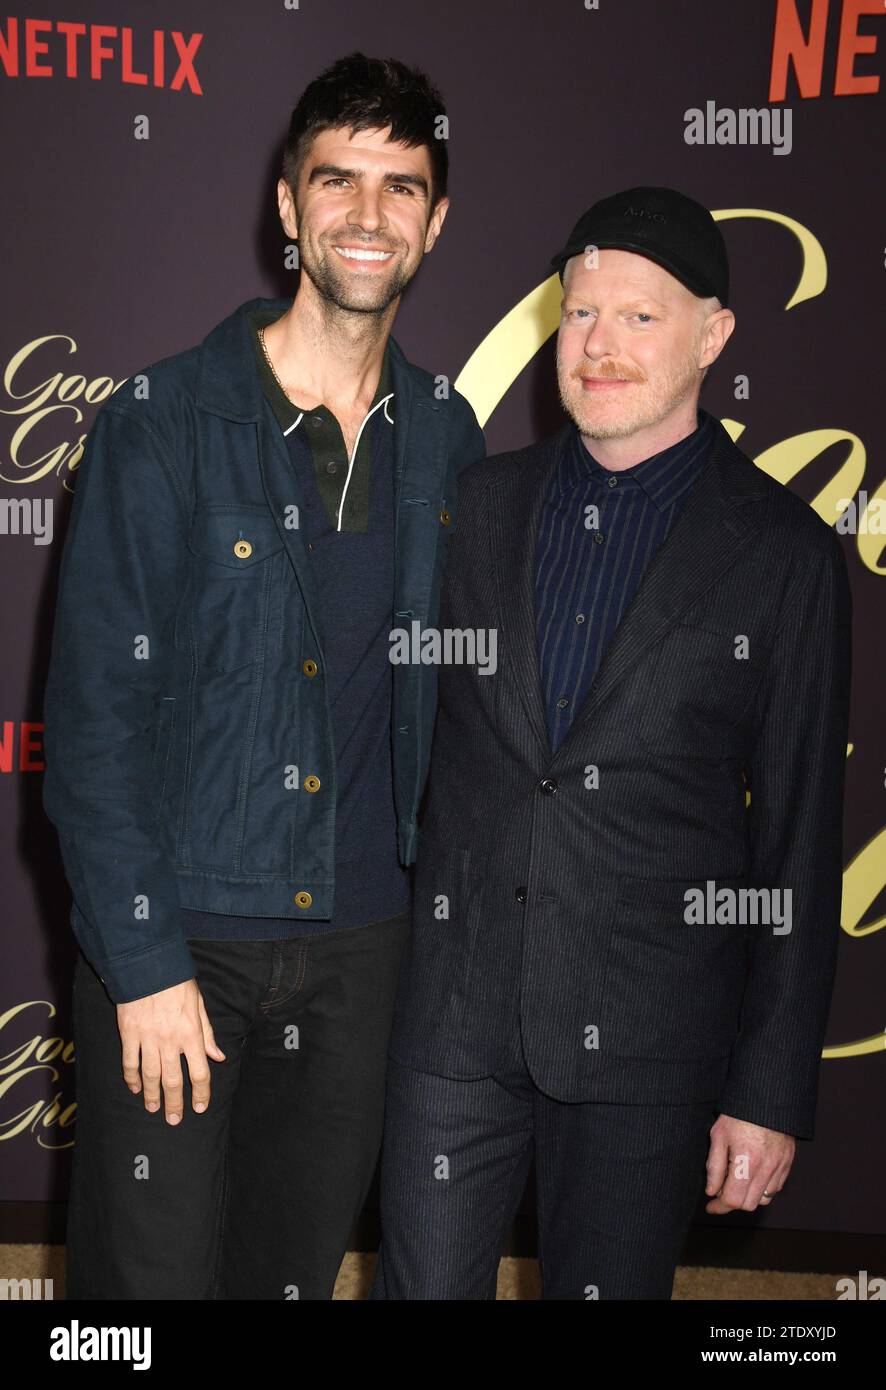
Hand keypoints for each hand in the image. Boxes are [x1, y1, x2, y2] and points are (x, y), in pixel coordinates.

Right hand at [116, 978, 225, 1124]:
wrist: (148, 966)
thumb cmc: (177, 983)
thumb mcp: (199, 1005)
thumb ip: (207, 1033)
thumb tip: (218, 1057)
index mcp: (191, 1034)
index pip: (199, 1072)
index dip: (201, 1093)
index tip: (199, 1107)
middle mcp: (170, 1041)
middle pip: (173, 1080)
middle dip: (174, 1103)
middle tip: (174, 1120)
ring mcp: (148, 1039)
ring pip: (150, 1076)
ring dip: (152, 1096)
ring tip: (153, 1109)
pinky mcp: (129, 1034)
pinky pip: (130, 1062)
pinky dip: (132, 1078)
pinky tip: (135, 1088)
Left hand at [704, 1113, 794, 1212]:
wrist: (766, 1097)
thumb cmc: (739, 1113)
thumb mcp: (718, 1135)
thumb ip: (715, 1167)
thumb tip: (712, 1191)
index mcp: (746, 1161)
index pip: (732, 1199)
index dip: (718, 1206)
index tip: (710, 1205)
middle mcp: (766, 1168)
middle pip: (748, 1204)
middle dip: (732, 1202)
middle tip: (721, 1190)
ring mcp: (779, 1167)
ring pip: (763, 1200)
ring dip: (748, 1197)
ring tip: (737, 1182)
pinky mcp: (787, 1164)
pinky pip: (775, 1188)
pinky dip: (762, 1189)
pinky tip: (752, 1176)